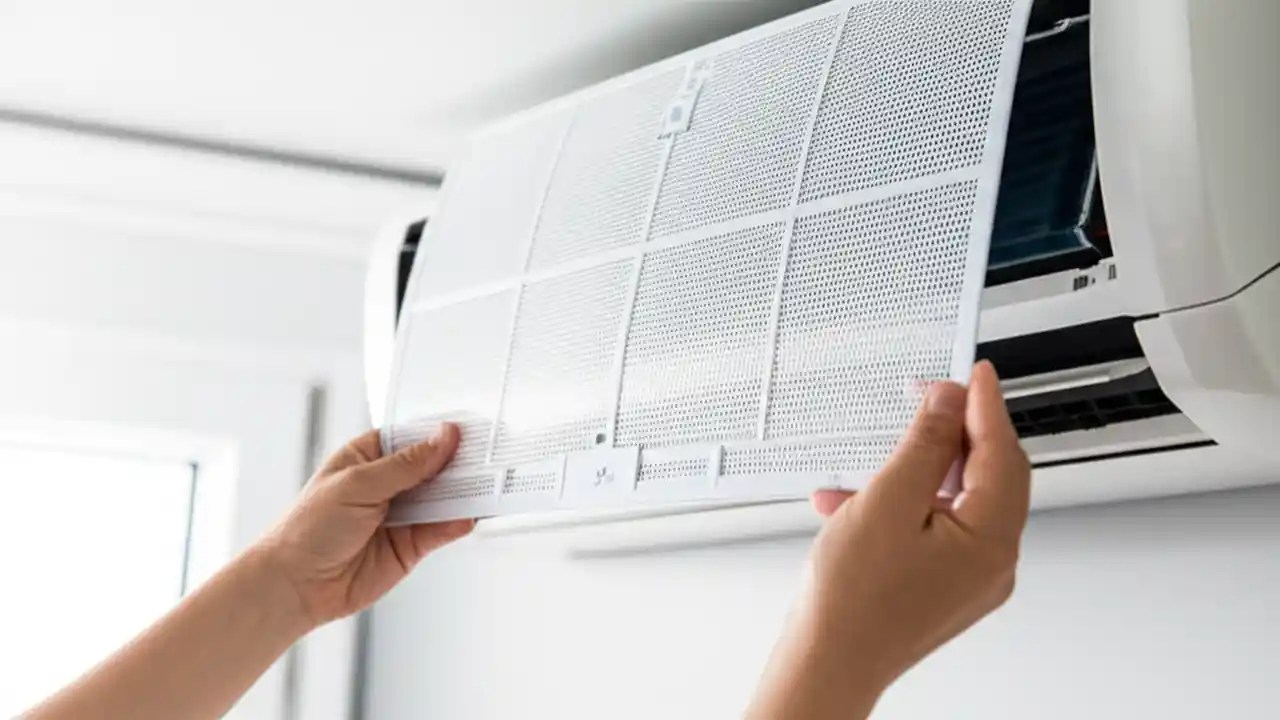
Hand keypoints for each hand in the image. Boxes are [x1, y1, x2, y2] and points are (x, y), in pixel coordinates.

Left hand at [259, 423, 474, 627]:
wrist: (295, 585)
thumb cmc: (307, 528)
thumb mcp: (358, 484)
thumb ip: (406, 465)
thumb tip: (443, 439)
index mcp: (369, 457)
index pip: (413, 437)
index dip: (438, 433)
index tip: (467, 429)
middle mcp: (388, 484)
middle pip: (434, 467)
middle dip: (457, 463)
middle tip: (485, 456)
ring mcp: (401, 515)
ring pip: (442, 498)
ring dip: (462, 493)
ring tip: (485, 484)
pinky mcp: (410, 546)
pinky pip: (440, 530)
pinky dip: (457, 522)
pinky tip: (468, 515)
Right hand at [748, 361, 1029, 718]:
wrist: (826, 662)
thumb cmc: (853, 601)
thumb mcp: (887, 501)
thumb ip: (924, 445)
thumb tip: (949, 403)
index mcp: (991, 542)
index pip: (1003, 454)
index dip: (987, 406)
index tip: (976, 372)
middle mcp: (991, 563)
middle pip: (990, 476)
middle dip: (958, 433)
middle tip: (932, 398)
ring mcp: (968, 578)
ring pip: (958, 500)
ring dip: (921, 469)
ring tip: (882, 454)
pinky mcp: (943, 586)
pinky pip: (936, 527)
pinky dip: (904, 503)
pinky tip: (856, 500)